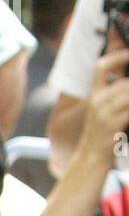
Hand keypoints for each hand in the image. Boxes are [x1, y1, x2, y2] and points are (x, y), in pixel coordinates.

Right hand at [80, 49, 128, 166]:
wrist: (90, 159)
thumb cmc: (100, 135)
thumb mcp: (100, 112)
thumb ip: (112, 96)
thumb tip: (126, 84)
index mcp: (93, 95)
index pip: (100, 67)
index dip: (116, 57)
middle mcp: (97, 102)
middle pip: (124, 83)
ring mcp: (104, 114)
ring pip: (127, 94)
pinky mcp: (112, 125)